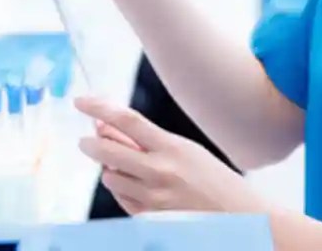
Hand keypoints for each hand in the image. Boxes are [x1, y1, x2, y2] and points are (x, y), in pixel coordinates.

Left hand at [74, 97, 267, 216]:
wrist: (239, 219)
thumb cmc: (215, 181)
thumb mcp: (186, 151)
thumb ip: (148, 140)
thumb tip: (107, 127)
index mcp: (172, 148)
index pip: (126, 120)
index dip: (99, 108)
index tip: (82, 102)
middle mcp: (160, 173)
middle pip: (108, 151)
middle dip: (91, 144)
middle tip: (86, 141)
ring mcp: (153, 199)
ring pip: (110, 178)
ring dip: (110, 169)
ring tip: (127, 167)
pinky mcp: (150, 220)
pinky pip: (120, 200)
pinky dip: (121, 190)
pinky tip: (134, 185)